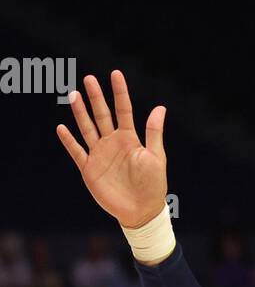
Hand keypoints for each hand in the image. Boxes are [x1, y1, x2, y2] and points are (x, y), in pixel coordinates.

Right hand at [56, 71, 167, 228]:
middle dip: (96, 97)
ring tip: (73, 94)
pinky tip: (62, 128)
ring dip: (80, 113)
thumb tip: (160, 107)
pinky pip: (77, 152)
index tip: (115, 74)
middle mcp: (112, 143)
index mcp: (129, 139)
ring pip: (87, 128)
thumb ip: (154, 132)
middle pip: (102, 115)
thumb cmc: (153, 186)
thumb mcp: (156, 157)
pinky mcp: (90, 169)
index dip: (120, 93)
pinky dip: (69, 141)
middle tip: (89, 78)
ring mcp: (100, 155)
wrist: (142, 212)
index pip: (123, 110)